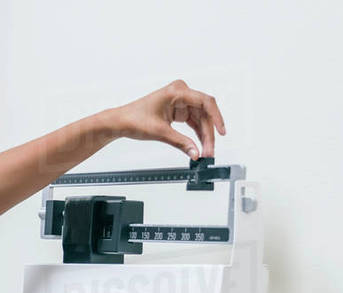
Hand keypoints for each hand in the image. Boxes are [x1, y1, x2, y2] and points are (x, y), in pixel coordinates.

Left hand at [108, 80, 226, 159]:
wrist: (121, 121)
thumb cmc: (134, 119)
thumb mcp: (160, 132)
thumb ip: (180, 142)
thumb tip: (195, 152)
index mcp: (177, 91)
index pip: (205, 102)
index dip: (216, 118)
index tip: (221, 132)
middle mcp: (181, 93)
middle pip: (204, 113)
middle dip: (208, 133)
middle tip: (209, 151)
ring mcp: (180, 101)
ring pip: (200, 119)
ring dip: (203, 135)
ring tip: (205, 152)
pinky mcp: (178, 111)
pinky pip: (193, 122)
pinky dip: (196, 134)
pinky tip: (199, 145)